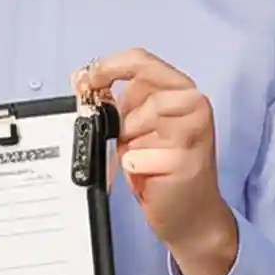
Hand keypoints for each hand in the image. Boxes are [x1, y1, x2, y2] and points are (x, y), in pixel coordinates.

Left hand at [75, 48, 237, 274]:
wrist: (192, 214)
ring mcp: (194, 134)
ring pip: (136, 123)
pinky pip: (136, 158)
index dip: (109, 67)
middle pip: (138, 94)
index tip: (87, 81)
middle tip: (128, 138)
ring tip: (145, 157)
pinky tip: (150, 175)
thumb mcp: (138, 127)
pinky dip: (135, 169)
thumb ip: (118, 101)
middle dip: (124, 119)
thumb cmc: (163, 167)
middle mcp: (194, 106)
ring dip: (130, 144)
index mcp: (183, 91)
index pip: (142, 61)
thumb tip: (80, 77)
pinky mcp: (186, 162)